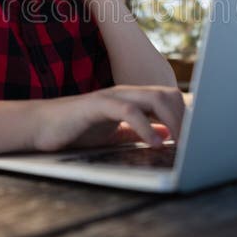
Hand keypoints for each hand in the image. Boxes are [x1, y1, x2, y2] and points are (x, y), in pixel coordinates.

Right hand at [32, 85, 185, 151]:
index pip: (168, 98)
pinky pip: (127, 110)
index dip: (185, 115)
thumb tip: (165, 134)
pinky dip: (145, 126)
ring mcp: (111, 96)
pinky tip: (154, 142)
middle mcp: (125, 93)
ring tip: (180, 143)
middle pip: (167, 95)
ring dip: (172, 120)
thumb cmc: (76, 129)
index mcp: (132, 98)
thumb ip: (138, 131)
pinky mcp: (96, 105)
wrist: (41, 126)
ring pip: (153, 98)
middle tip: (192, 143)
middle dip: (184, 118)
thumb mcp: (114, 132)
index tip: (196, 137)